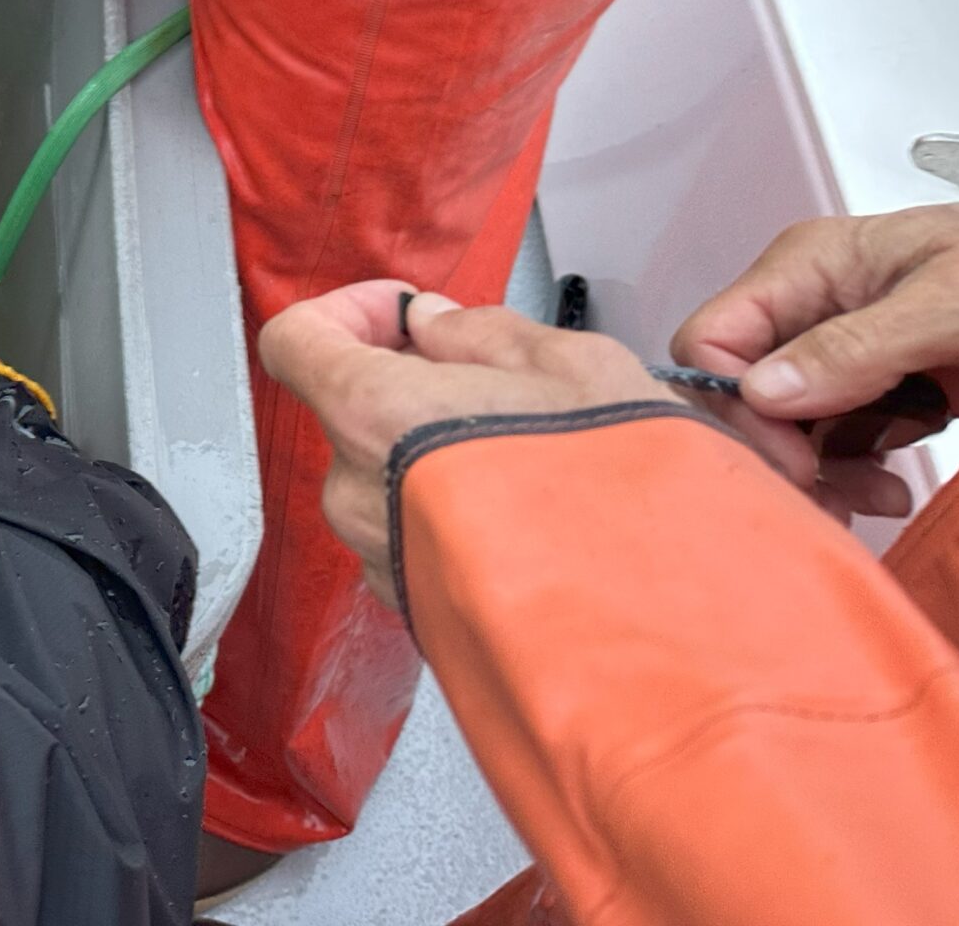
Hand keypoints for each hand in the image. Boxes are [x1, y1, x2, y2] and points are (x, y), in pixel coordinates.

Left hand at [260, 284, 675, 609]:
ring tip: (527, 455)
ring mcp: (381, 560)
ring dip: (437, 455)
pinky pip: (415, 539)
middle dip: (412, 385)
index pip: (296, 340)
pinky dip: (453, 516)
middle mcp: (357, 494)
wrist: (662, 646)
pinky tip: (527, 513)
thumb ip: (482, 335)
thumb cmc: (618, 507)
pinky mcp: (415, 611)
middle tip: (490, 380)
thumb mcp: (572, 369)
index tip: (403, 312)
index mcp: (374, 415)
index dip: (348, 311)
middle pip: (350, 412)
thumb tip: (437, 327)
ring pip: (386, 480)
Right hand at [671, 193, 958, 514]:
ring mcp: (842, 350)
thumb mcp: (952, 304)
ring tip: (879, 494)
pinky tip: (893, 484)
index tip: (792, 454)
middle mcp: (809, 309)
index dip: (735, 402)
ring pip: (788, 424)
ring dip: (823, 471)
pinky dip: (855, 471)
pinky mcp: (877, 385)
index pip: (714, 337)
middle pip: (745, 390)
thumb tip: (763, 391)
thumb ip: (855, 346)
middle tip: (830, 492)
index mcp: (805, 269)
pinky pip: (835, 437)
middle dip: (782, 448)